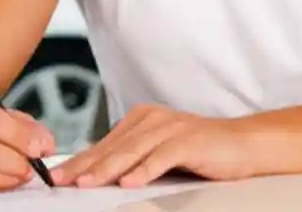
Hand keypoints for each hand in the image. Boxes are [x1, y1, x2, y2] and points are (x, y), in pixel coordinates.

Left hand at [52, 104, 256, 187]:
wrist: (244, 144)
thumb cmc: (201, 152)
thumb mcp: (160, 154)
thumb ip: (133, 160)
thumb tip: (99, 176)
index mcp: (141, 120)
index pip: (105, 144)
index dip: (80, 160)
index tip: (57, 176)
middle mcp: (152, 119)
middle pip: (113, 147)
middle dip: (85, 166)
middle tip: (62, 180)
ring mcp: (170, 128)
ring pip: (132, 151)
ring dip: (108, 168)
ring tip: (88, 183)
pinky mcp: (189, 140)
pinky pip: (163, 157)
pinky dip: (145, 170)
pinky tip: (130, 182)